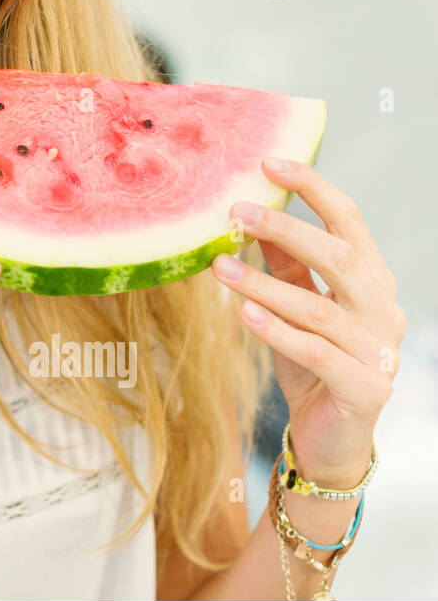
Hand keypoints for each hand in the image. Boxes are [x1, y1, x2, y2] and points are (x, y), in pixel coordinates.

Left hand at [210, 157, 404, 486]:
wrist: (331, 438)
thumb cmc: (312, 363)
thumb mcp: (295, 305)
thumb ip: (284, 263)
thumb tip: (251, 211)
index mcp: (370, 279)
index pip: (349, 221)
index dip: (312, 188)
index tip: (267, 162)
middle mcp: (382, 308)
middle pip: (338, 257)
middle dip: (286, 230)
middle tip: (235, 211)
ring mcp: (378, 350)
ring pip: (319, 308)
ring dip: (265, 284)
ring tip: (219, 268)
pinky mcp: (364, 389)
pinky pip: (317, 353)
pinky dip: (279, 332)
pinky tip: (244, 315)